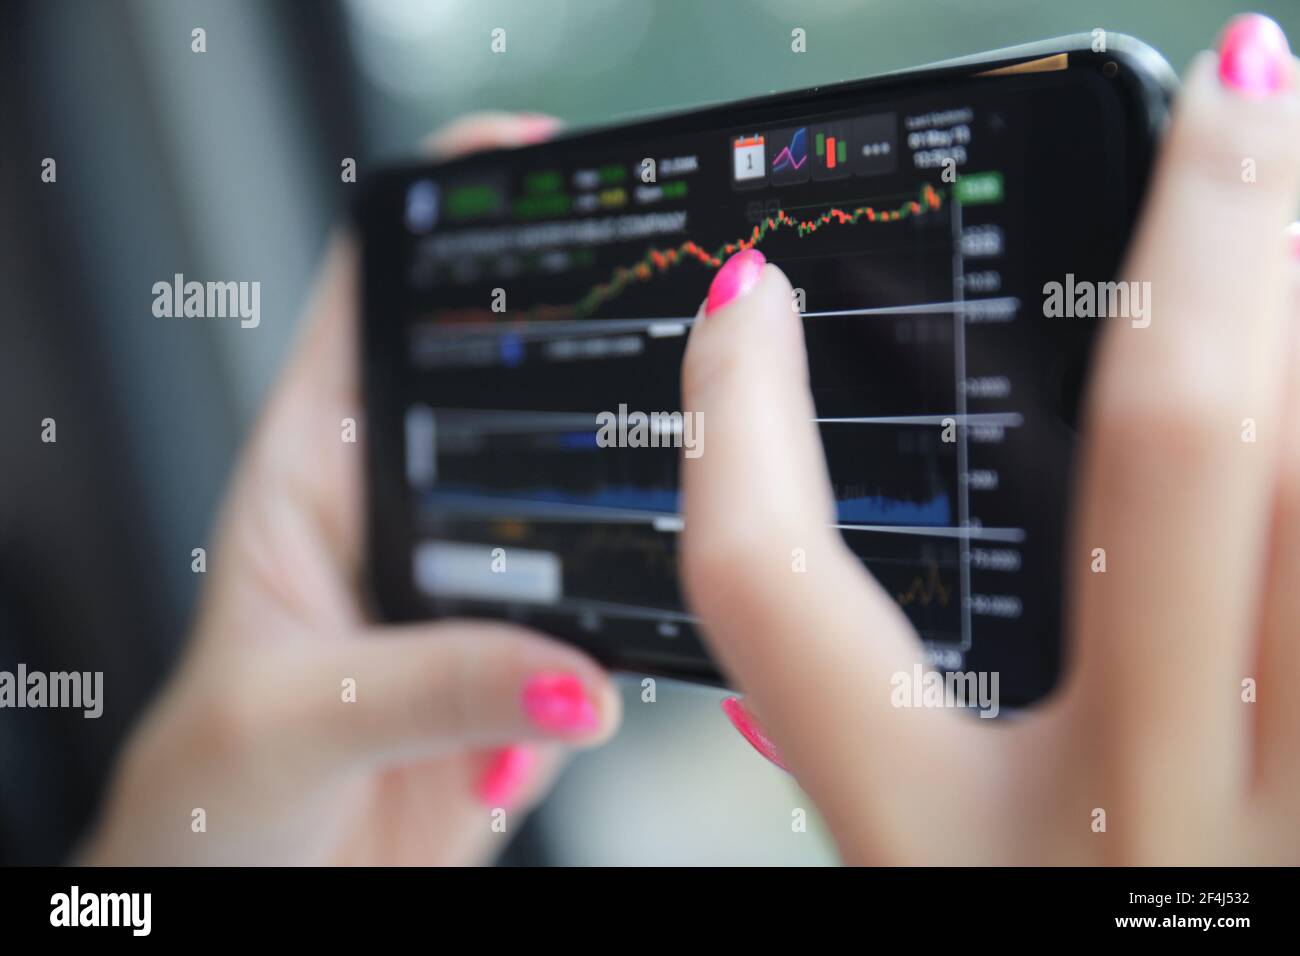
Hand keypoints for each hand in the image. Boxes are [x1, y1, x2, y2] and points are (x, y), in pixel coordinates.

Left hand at [79, 112, 620, 866]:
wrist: (260, 905)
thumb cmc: (210, 795)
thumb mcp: (294, 718)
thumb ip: (432, 686)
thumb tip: (570, 677)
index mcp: (312, 478)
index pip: (371, 305)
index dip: (440, 211)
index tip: (520, 157)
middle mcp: (405, 518)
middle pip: (505, 391)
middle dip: (579, 350)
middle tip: (666, 325)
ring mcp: (475, 594)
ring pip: (573, 513)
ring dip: (623, 515)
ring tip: (667, 514)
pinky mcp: (525, 674)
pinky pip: (603, 630)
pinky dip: (629, 637)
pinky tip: (625, 659)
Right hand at [680, 14, 1299, 863]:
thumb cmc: (1027, 939)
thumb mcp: (930, 861)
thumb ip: (887, 739)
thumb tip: (894, 572)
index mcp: (941, 850)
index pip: (769, 604)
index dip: (736, 425)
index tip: (745, 297)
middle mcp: (1129, 836)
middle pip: (1170, 465)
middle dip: (1212, 234)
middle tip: (1247, 90)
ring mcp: (1292, 837)